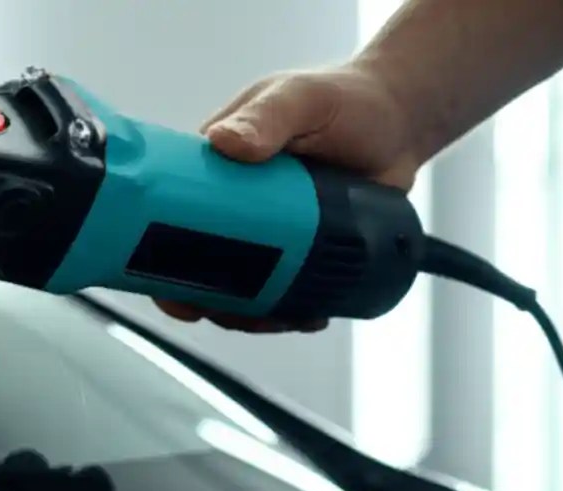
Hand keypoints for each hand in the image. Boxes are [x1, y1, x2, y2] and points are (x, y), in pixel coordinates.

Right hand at [156, 62, 421, 332]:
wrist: (401, 119)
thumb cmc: (345, 98)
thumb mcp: (300, 98)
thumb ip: (267, 117)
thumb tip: (225, 143)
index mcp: (216, 169)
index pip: (170, 218)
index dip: (161, 261)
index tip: (174, 293)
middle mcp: (234, 206)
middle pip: (204, 266)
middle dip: (214, 301)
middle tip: (240, 316)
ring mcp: (270, 233)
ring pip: (245, 287)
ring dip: (255, 314)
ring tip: (283, 320)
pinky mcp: (305, 250)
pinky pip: (289, 290)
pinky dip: (294, 310)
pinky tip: (310, 316)